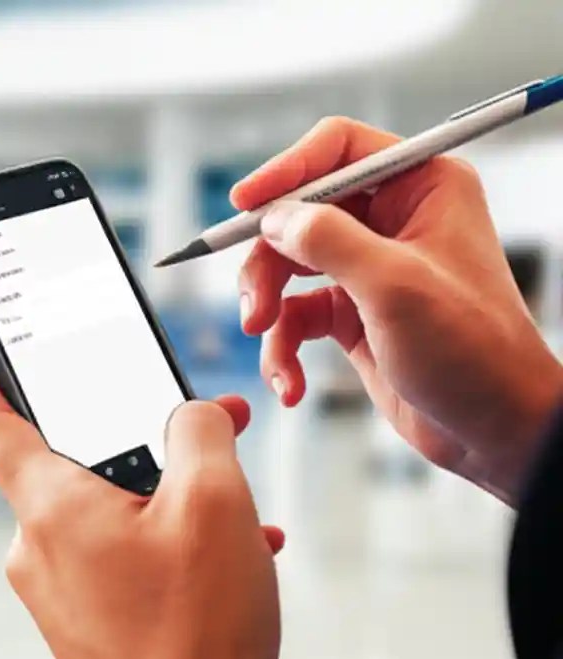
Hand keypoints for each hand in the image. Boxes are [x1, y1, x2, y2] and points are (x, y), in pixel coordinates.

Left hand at [0, 348, 280, 658]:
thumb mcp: (216, 506)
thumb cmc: (193, 638)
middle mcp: (39, 547)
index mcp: (50, 506)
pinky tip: (227, 555)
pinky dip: (165, 543)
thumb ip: (200, 435)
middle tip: (195, 424)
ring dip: (168, 496)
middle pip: (70, 461)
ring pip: (106, 512)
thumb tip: (195, 416)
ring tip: (233, 504)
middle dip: (137, 437)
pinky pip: (117, 557)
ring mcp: (58, 590)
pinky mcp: (84, 621)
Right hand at [234, 117, 562, 502]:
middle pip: (298, 212)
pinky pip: (294, 315)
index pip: (338, 149)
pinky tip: (290, 382)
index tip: (244, 204)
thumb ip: (329, 241)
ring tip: (266, 340)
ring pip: (286, 265)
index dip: (286, 170)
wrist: (495, 428)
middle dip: (268, 259)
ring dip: (267, 306)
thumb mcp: (395, 286)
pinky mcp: (351, 313)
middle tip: (253, 303)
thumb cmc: (475, 352)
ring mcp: (369, 266)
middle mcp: (394, 219)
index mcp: (423, 187)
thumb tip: (273, 217)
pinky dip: (283, 348)